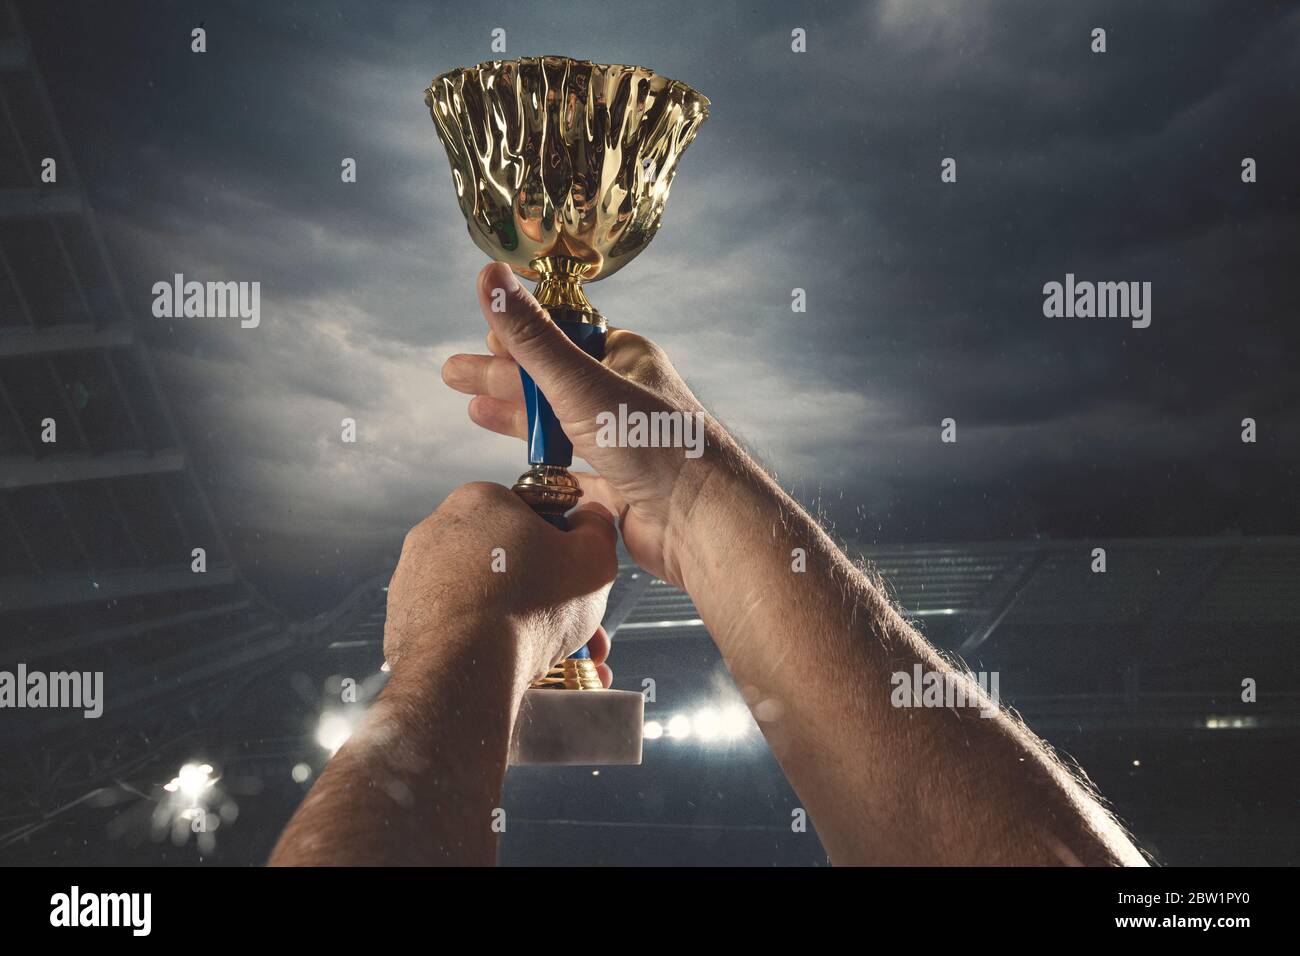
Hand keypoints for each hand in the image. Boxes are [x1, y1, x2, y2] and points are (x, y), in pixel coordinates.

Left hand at [383, 482, 619, 687]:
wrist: (464, 669)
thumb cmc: (525, 607)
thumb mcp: (592, 560)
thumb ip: (597, 531)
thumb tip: (592, 522)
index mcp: (481, 501)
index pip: (531, 515)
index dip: (562, 549)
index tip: (575, 576)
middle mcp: (438, 531)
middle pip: (509, 562)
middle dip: (546, 595)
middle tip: (574, 626)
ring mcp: (415, 577)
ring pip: (485, 598)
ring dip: (522, 623)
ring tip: (557, 659)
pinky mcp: (404, 619)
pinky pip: (457, 628)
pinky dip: (485, 644)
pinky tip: (516, 668)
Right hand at [441, 262, 723, 586]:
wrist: (701, 522)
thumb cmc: (652, 443)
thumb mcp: (578, 382)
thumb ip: (529, 337)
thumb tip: (488, 276)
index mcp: (626, 358)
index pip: (564, 335)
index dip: (522, 335)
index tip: (484, 336)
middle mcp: (626, 396)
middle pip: (552, 380)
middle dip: (502, 376)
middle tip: (453, 374)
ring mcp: (623, 443)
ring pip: (559, 424)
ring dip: (515, 417)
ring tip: (472, 410)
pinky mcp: (620, 488)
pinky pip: (572, 470)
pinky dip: (540, 463)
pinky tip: (514, 461)